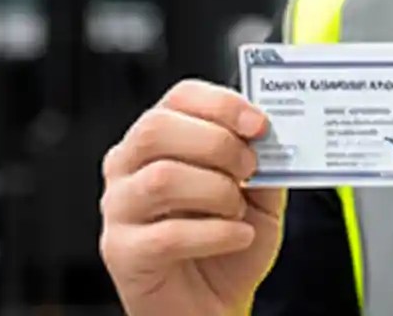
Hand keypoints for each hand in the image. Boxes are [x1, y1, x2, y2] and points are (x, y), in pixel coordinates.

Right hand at [100, 79, 286, 315]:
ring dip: (216, 191)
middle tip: (250, 169)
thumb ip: (263, 163)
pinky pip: (168, 234)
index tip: (257, 124)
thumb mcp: (258, 196)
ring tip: (238, 209)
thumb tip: (273, 136)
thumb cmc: (226, 245)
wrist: (210, 306)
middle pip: (157, 128)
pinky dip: (215, 234)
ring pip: (161, 178)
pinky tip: (236, 236)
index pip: (179, 97)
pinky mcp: (122, 252)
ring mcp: (119, 209)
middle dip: (217, 144)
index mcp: (158, 140)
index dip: (221, 103)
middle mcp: (128, 167)